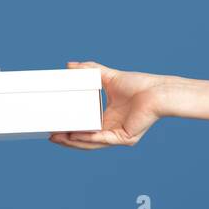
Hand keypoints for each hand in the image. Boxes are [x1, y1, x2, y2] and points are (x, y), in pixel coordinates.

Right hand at [49, 60, 166, 148]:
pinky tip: (74, 136)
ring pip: (91, 143)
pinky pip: (102, 140)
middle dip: (66, 139)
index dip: (69, 129)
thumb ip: (89, 70)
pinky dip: (87, 138)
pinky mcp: (124, 138)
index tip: (53, 126)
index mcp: (107, 120)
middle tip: (50, 136)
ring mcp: (117, 136)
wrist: (158, 91)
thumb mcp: (107, 77)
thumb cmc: (139, 85)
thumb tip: (70, 65)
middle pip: (84, 139)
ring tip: (57, 138)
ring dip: (72, 142)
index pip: (84, 128)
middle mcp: (111, 130)